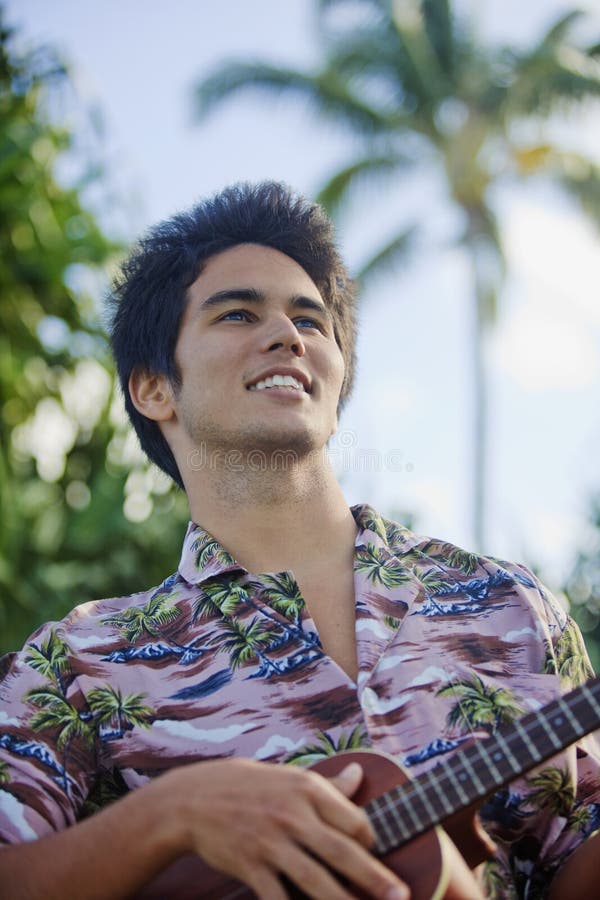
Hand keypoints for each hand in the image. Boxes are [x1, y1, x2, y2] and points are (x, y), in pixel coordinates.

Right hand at [161, 758, 408, 898]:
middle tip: (401, 897)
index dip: (371, 841)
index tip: (379, 855)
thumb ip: (328, 784)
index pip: (353, 819)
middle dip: (375, 877)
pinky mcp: (251, 866)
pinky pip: (278, 898)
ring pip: (316, 881)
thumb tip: (360, 774)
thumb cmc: (249, 786)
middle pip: (342, 851)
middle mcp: (293, 815)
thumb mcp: (290, 777)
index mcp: (307, 790)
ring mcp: (271, 843)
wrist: (194, 798)